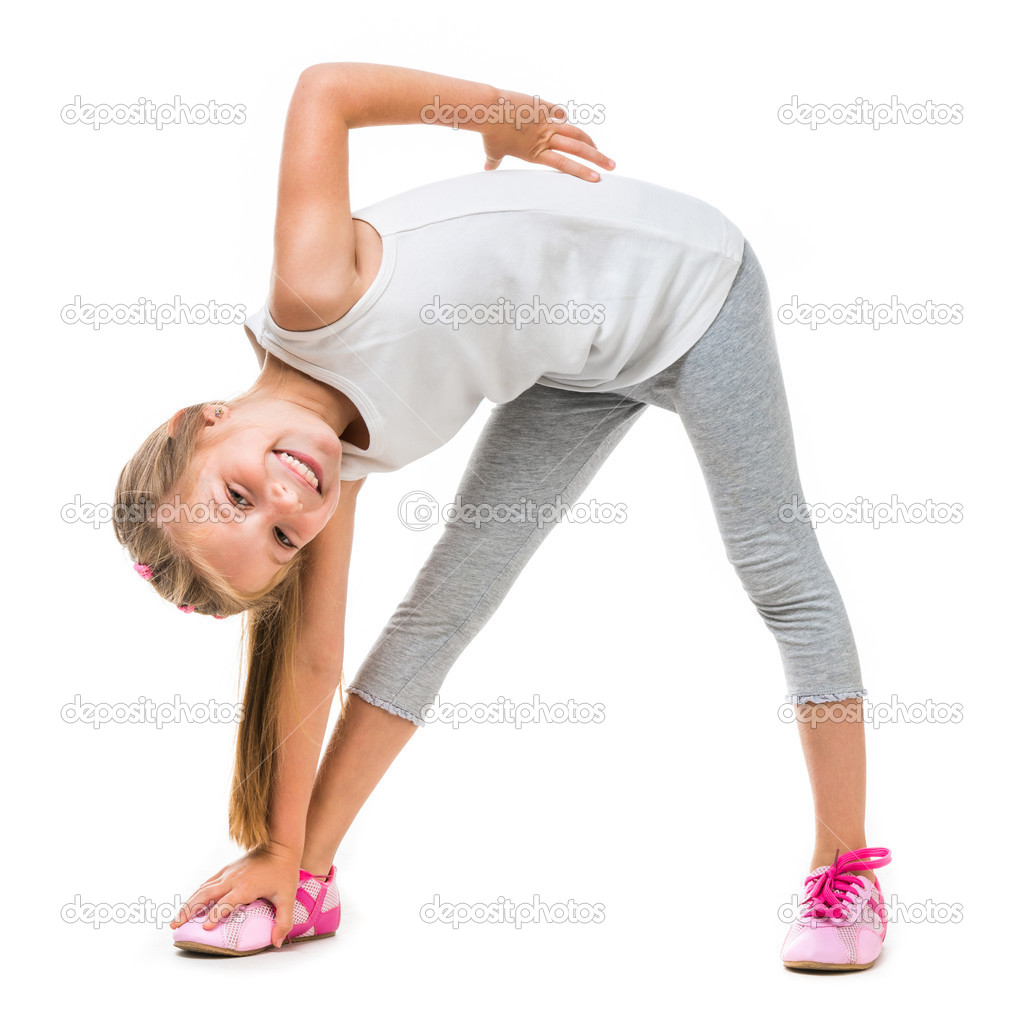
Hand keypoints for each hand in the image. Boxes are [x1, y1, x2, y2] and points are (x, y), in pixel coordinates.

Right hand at [169, 843, 300, 948]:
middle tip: (175, 926)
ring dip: (188, 903)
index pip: (225, 904)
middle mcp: (232, 880)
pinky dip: (196, 893)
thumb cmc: (284, 872)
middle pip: (205, 895)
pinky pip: (208, 882)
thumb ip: (283, 921)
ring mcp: (228, 873)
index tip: (205, 927)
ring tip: (175, 919)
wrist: (280, 845)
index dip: (215, 916)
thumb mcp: (288, 897)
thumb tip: (277, 943)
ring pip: (202, 889)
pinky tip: (190, 902)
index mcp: (245, 888)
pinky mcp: (227, 869)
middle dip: (189, 911)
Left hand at [481, 90, 614, 181]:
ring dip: (588, 141)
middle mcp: (546, 138)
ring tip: (598, 149)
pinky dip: (562, 117)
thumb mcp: (493, 151)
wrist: (489, 109)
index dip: (582, 172)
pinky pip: (558, 112)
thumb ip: (494, 161)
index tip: (597, 179)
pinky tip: (565, 119)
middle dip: (597, 158)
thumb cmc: (489, 133)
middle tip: (612, 165)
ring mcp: (547, 121)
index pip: (565, 165)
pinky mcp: (543, 106)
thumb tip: (488, 168)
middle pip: (578, 149)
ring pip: (574, 132)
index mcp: (537, 153)